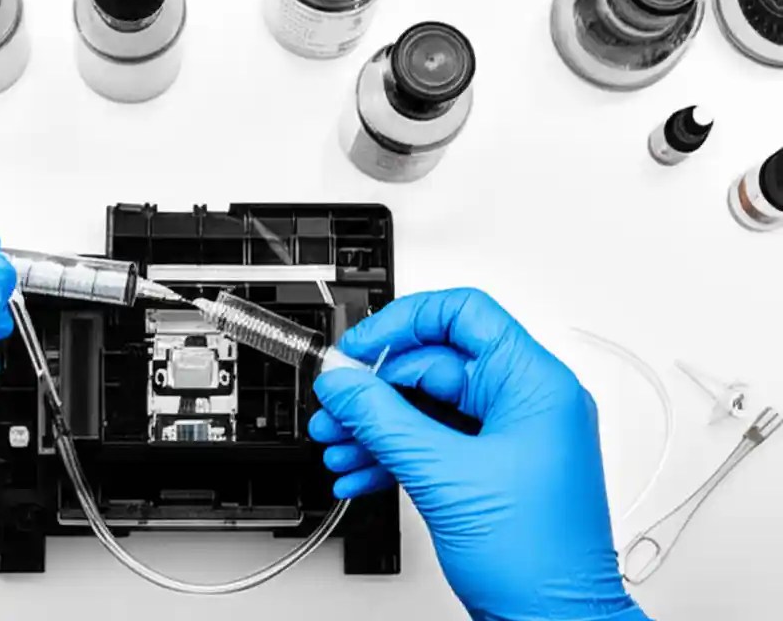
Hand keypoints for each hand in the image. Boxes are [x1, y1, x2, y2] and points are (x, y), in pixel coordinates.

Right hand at [310, 289, 646, 620]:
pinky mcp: (489, 470)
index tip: (359, 347)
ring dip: (376, 425)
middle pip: (433, 364)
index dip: (403, 323)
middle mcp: (525, 403)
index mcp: (534, 384)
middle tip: (336, 407)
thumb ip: (382, 418)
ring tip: (339, 445)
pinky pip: (430, 443)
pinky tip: (360, 471)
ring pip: (425, 407)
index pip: (463, 315)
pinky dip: (392, 454)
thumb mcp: (443, 474)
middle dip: (375, 388)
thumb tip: (343, 381)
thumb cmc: (539, 560)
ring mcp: (507, 438)